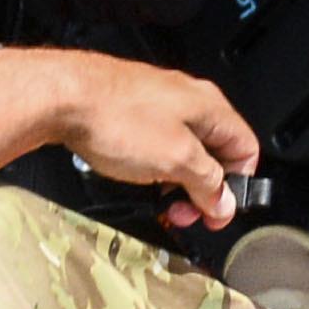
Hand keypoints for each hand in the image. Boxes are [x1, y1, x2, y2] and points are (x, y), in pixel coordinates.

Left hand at [35, 51, 256, 223]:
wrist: (61, 96)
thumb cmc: (116, 116)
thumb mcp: (176, 159)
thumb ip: (207, 182)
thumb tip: (224, 201)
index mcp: (210, 106)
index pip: (247, 149)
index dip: (237, 186)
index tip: (216, 212)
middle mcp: (188, 99)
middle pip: (215, 152)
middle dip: (203, 188)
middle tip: (183, 212)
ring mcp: (158, 103)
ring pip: (184, 150)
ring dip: (176, 180)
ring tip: (157, 198)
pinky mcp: (131, 109)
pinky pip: (156, 144)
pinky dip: (153, 166)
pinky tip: (136, 177)